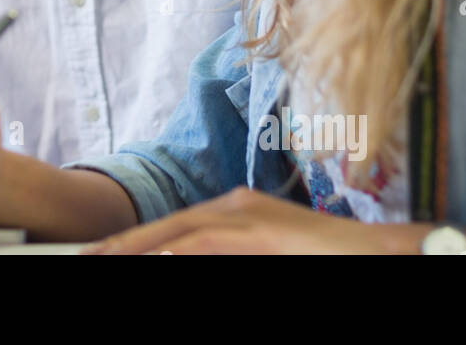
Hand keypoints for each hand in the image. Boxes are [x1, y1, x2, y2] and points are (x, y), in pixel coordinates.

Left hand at [81, 186, 397, 253]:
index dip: (138, 242)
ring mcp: (247, 214)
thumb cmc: (325, 258)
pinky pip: (207, 241)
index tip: (104, 254)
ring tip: (103, 258)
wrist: (377, 249)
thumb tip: (184, 260)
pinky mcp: (260, 230)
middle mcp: (235, 205)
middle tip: (88, 256)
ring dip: (138, 246)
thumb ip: (231, 258)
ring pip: (179, 229)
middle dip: (125, 243)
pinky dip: (176, 249)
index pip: (176, 227)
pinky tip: (151, 258)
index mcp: (236, 211)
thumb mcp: (265, 257)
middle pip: (168, 224)